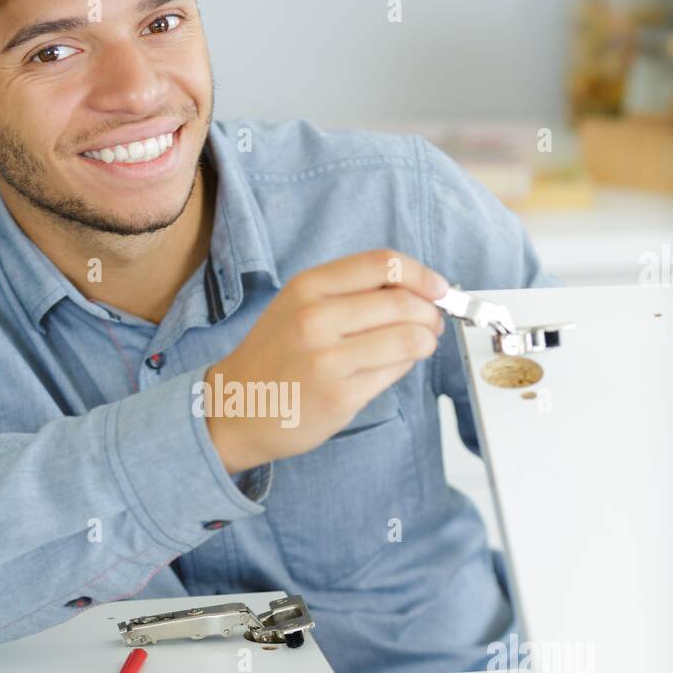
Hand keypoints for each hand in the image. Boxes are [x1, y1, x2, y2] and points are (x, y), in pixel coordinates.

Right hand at [203, 248, 447, 472]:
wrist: (234, 408)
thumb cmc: (274, 358)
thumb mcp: (297, 306)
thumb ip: (348, 293)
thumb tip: (416, 289)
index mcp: (307, 287)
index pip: (383, 264)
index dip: (422, 274)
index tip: (438, 288)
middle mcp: (315, 318)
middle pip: (403, 302)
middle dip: (430, 313)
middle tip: (432, 322)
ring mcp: (327, 359)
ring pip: (408, 338)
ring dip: (426, 341)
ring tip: (420, 345)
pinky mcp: (339, 396)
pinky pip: (394, 372)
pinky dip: (405, 366)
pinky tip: (393, 366)